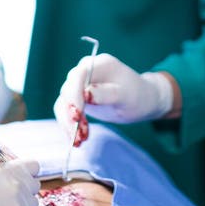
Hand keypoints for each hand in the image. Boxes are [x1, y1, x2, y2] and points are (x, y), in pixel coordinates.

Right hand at [0, 158, 39, 205]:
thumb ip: (6, 172)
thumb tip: (21, 176)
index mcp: (10, 169)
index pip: (34, 166)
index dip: (27, 172)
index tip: (20, 179)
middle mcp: (19, 185)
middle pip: (35, 185)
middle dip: (25, 190)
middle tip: (8, 198)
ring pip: (33, 204)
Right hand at [53, 53, 173, 144]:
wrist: (140, 100)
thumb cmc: (136, 95)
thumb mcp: (125, 96)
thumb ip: (106, 94)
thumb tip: (85, 94)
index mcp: (99, 64)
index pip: (78, 76)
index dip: (74, 95)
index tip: (77, 115)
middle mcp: (85, 71)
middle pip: (68, 91)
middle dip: (70, 115)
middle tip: (78, 136)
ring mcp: (79, 84)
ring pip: (64, 103)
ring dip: (68, 123)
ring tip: (79, 141)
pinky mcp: (77, 98)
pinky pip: (66, 111)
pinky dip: (69, 125)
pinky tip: (78, 138)